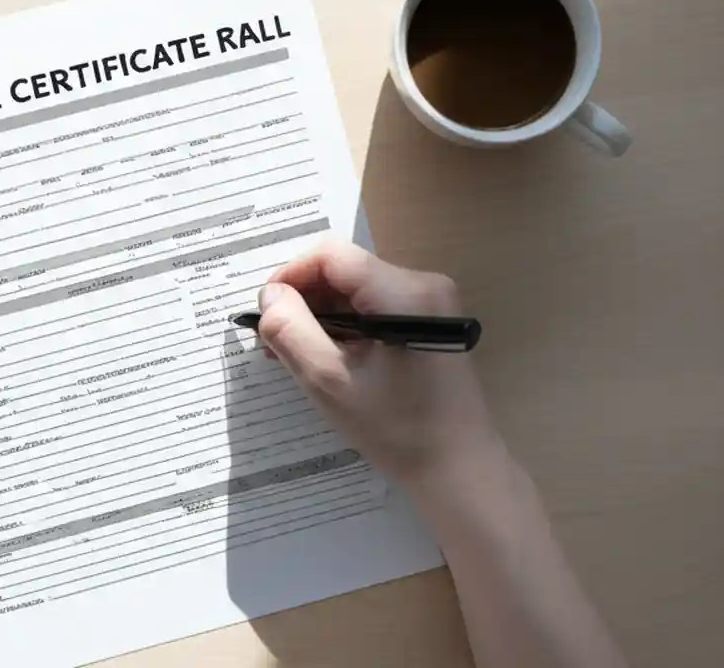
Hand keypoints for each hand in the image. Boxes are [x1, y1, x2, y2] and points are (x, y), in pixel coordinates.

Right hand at [257, 239, 494, 482]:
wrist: (458, 468)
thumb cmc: (395, 428)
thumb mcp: (329, 380)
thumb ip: (290, 330)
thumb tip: (269, 294)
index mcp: (403, 292)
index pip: (331, 255)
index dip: (290, 276)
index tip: (265, 313)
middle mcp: (423, 283)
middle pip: (345, 271)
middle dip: (304, 300)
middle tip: (274, 343)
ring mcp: (432, 302)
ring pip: (358, 290)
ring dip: (322, 316)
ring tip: (296, 355)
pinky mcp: (431, 322)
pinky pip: (376, 307)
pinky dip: (346, 326)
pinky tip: (329, 357)